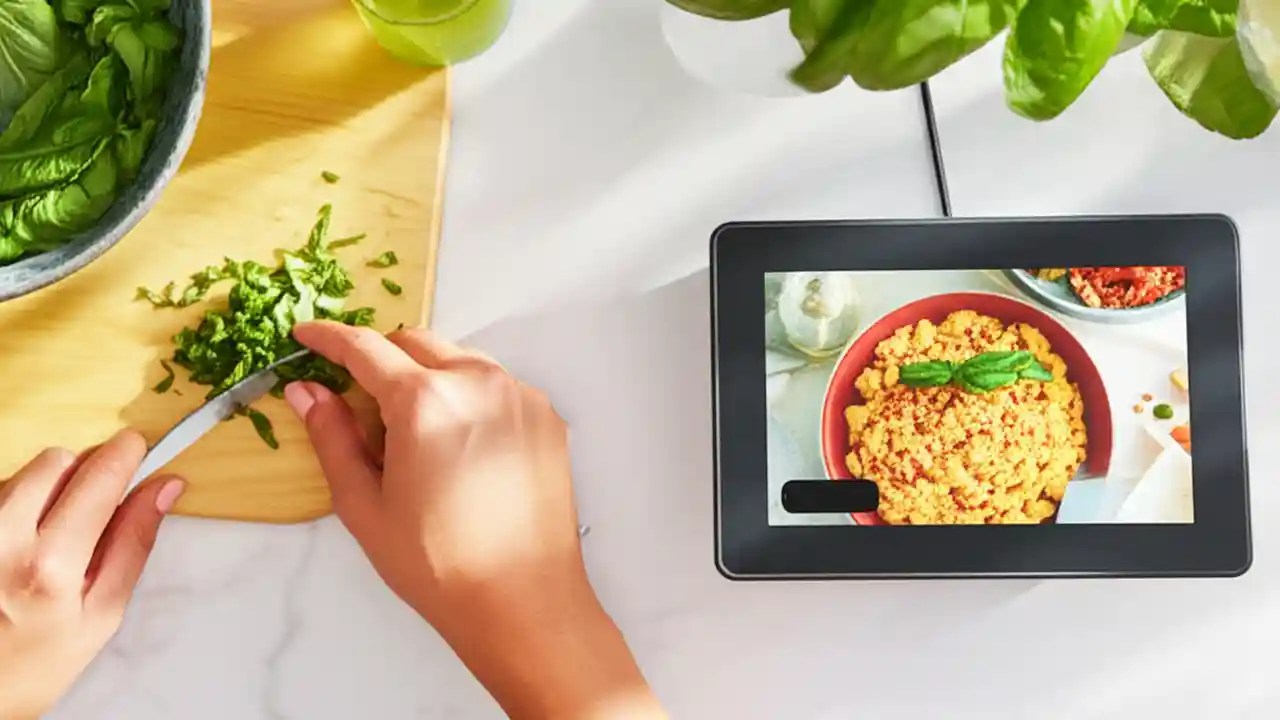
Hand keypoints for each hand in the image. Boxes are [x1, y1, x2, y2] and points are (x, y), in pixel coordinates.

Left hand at [0, 432, 184, 719]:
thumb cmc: (36, 665)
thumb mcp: (101, 614)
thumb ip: (134, 544)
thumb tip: (164, 488)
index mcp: (50, 567)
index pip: (98, 479)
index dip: (125, 453)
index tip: (138, 445)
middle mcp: (1, 540)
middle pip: (56, 461)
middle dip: (83, 470)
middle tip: (94, 506)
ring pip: (21, 474)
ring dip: (44, 490)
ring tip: (48, 538)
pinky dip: (13, 506)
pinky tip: (16, 545)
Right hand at [286, 322, 663, 718]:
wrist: (523, 600)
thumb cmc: (440, 564)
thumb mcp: (365, 505)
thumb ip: (333, 438)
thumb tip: (308, 392)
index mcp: (425, 401)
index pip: (365, 347)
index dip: (328, 338)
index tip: (306, 335)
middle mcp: (479, 383)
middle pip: (415, 343)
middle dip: (381, 358)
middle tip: (358, 398)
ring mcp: (520, 396)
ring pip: (460, 359)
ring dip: (428, 375)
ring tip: (414, 433)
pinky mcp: (546, 416)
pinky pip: (497, 386)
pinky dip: (469, 397)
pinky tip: (459, 447)